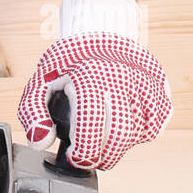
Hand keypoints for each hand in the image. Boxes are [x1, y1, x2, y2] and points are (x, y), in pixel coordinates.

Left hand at [18, 29, 172, 170]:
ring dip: (118, 146)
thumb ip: (33, 113)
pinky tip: (119, 124)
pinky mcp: (159, 93)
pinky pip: (153, 128)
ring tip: (101, 137)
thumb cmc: (69, 63)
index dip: (83, 152)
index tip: (74, 157)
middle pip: (119, 137)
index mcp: (90, 77)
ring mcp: (145, 87)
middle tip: (88, 155)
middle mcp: (122, 80)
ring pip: (137, 135)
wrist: (100, 34)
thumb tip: (40, 141)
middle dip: (102, 156)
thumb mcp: (40, 82)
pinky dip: (136, 135)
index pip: (92, 126)